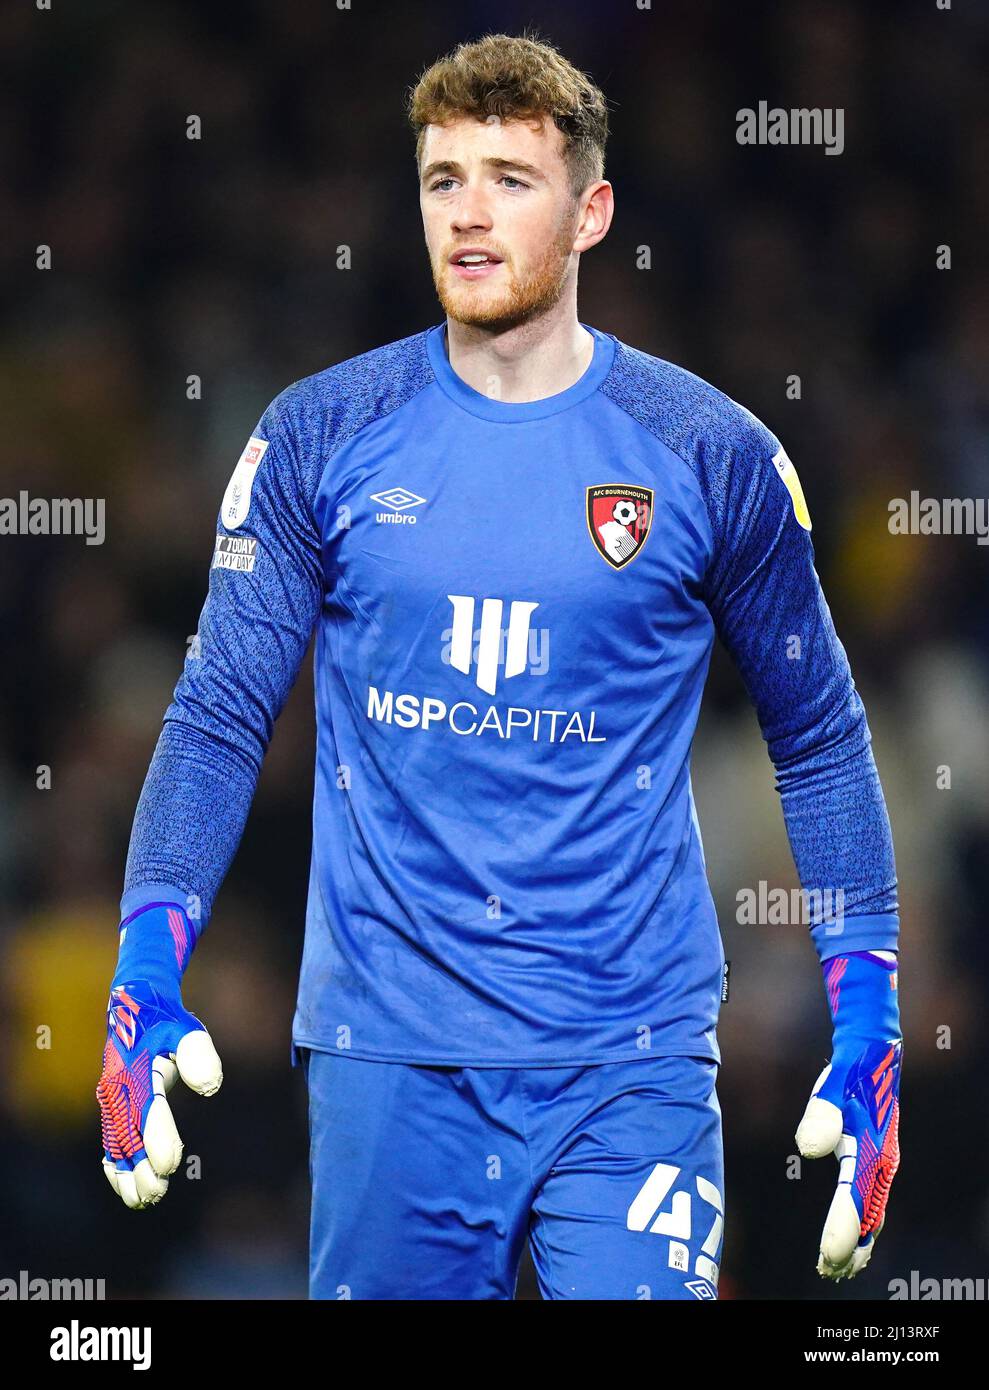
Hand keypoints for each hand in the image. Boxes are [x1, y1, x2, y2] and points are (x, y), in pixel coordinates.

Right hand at [97, 978, 222, 1208]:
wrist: (134, 1005)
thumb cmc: (167, 1021)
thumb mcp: (187, 1028)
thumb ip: (198, 1055)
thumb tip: (209, 1088)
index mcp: (135, 1070)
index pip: (146, 1111)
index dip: (157, 1138)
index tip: (170, 1164)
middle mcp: (118, 1088)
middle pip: (128, 1135)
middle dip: (141, 1168)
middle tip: (158, 1193)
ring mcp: (111, 1099)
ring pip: (116, 1144)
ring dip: (127, 1174)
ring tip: (145, 1200)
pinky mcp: (111, 1105)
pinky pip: (109, 1140)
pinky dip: (115, 1165)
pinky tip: (126, 1188)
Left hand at [795, 1037, 901, 1279]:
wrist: (872, 1057)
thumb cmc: (849, 1075)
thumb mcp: (832, 1089)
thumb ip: (821, 1118)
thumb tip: (808, 1149)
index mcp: (872, 1153)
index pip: (855, 1202)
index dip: (841, 1232)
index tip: (825, 1257)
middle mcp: (883, 1166)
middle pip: (868, 1219)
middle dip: (847, 1249)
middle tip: (825, 1272)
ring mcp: (883, 1167)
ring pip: (872, 1217)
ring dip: (855, 1244)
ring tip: (835, 1268)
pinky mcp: (878, 1164)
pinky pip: (872, 1206)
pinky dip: (861, 1228)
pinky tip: (852, 1242)